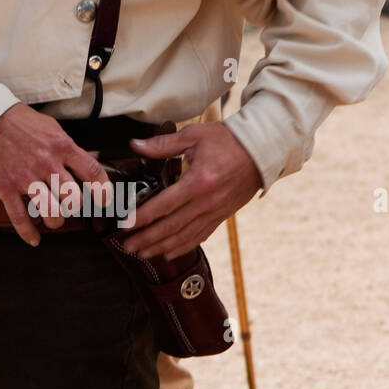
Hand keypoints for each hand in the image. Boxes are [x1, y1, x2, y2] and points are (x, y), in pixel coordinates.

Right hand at [0, 104, 111, 246]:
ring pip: (51, 213)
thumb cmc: (19, 123)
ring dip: (56, 220)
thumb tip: (88, 161)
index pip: (92, 171)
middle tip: (70, 205)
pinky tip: (34, 238)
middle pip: (74, 199)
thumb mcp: (51, 128)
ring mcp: (25, 177)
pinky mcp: (5, 188)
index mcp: (61, 146)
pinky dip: (28, 233)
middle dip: (75, 207)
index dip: (103, 190)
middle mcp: (46, 163)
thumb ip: (68, 148)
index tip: (105, 200)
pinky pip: (20, 218)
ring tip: (53, 217)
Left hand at [121, 123, 261, 260]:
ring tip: (143, 253)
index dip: (142, 217)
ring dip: (161, 247)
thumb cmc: (228, 140)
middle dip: (147, 239)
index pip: (163, 205)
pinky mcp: (222, 216)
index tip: (125, 224)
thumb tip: (136, 145)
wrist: (262, 150)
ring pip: (184, 236)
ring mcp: (215, 212)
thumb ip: (163, 144)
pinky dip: (183, 247)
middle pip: (171, 227)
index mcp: (197, 181)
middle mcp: (206, 202)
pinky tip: (169, 252)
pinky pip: (200, 236)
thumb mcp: (195, 135)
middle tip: (127, 246)